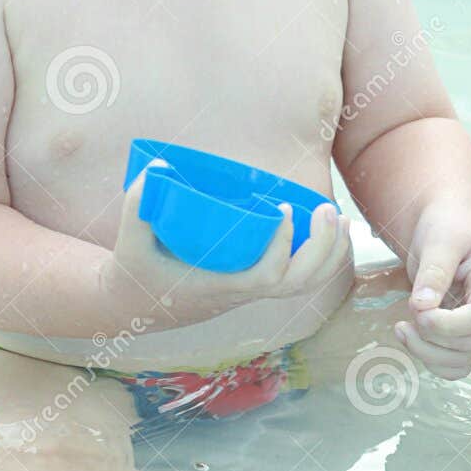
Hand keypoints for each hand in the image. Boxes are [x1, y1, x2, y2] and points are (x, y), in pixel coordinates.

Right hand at [101, 163, 352, 330]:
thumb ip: (137, 204)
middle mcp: (243, 292)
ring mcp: (252, 289)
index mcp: (220, 285)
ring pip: (304, 284)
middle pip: (298, 283)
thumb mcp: (130, 241)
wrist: (135, 304)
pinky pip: (298, 276)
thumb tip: (158, 166)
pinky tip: (325, 227)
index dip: (283, 248)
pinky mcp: (254, 281)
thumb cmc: (137, 270)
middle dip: (322, 249)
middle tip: (328, 208)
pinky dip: (319, 255)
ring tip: (340, 217)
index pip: (266, 277)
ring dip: (330, 254)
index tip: (285, 209)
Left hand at [396, 203, 470, 379]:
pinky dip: (430, 360)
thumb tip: (422, 306)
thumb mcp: (440, 238)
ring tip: (402, 328)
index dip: (449, 324)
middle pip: (470, 342)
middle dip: (431, 335)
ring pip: (460, 361)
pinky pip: (453, 365)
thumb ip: (434, 270)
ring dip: (426, 352)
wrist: (446, 228)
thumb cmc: (446, 227)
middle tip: (407, 312)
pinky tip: (411, 337)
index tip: (418, 312)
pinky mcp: (466, 336)